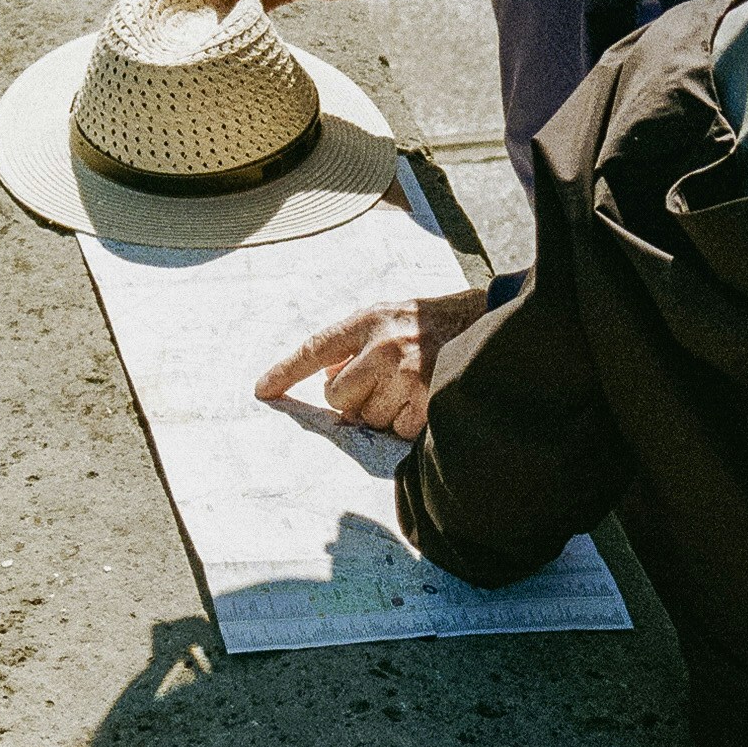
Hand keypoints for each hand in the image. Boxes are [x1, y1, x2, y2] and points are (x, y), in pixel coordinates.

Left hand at [255, 285, 488, 439]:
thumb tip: (328, 384)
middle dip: (353, 398)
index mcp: (368, 321)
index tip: (262, 391)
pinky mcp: (428, 399)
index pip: (315, 348)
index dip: (285, 372)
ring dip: (382, 411)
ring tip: (407, 387)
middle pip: (338, 396)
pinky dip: (407, 422)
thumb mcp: (387, 317)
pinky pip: (397, 429)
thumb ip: (354, 345)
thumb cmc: (429, 323)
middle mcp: (383, 347)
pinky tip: (423, 400)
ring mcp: (406, 374)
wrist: (485, 322)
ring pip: (368, 417)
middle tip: (378, 383)